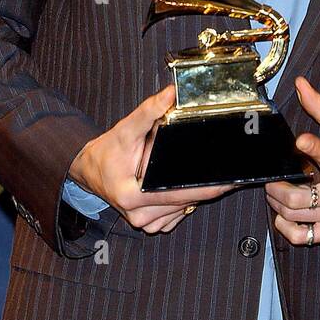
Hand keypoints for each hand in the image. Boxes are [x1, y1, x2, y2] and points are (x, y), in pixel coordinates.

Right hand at [68, 84, 233, 233]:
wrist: (90, 170)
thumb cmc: (107, 151)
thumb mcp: (125, 128)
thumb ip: (148, 111)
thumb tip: (171, 94)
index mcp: (132, 195)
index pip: (180, 194)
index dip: (208, 187)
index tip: (230, 180)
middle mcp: (139, 214)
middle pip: (186, 202)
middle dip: (203, 184)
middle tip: (220, 165)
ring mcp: (144, 222)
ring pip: (183, 210)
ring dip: (192, 192)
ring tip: (186, 169)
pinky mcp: (149, 224)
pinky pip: (176, 215)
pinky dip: (182, 200)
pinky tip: (178, 184)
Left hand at [265, 76, 319, 245]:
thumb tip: (301, 85)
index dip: (310, 147)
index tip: (301, 141)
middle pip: (295, 195)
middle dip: (275, 185)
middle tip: (272, 176)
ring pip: (294, 214)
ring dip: (276, 202)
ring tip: (276, 191)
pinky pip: (303, 236)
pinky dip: (286, 227)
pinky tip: (285, 215)